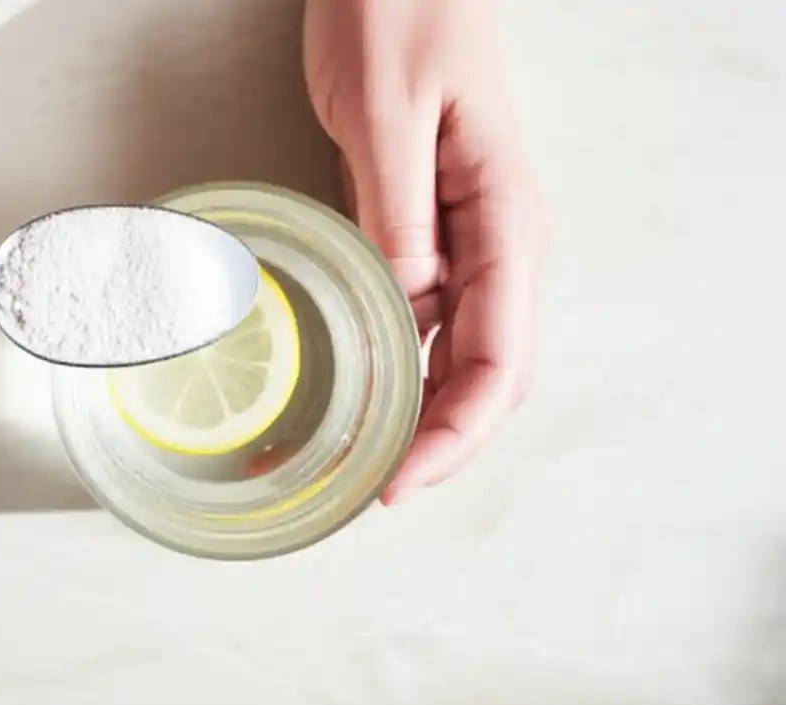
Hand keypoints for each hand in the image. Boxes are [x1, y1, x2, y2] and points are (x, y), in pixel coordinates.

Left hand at [305, 0, 546, 502]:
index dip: (453, 436)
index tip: (399, 485)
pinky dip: (399, 366)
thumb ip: (398, 216)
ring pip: (458, 355)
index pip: (499, 361)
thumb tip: (407, 312)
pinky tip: (363, 390)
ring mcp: (466, 238)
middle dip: (439, 444)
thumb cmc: (398, 14)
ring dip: (419, 416)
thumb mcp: (386, 114)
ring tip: (361, 461)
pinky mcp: (427, 228)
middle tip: (371, 493)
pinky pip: (425, 317)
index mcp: (507, 219)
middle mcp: (499, 241)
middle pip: (487, 374)